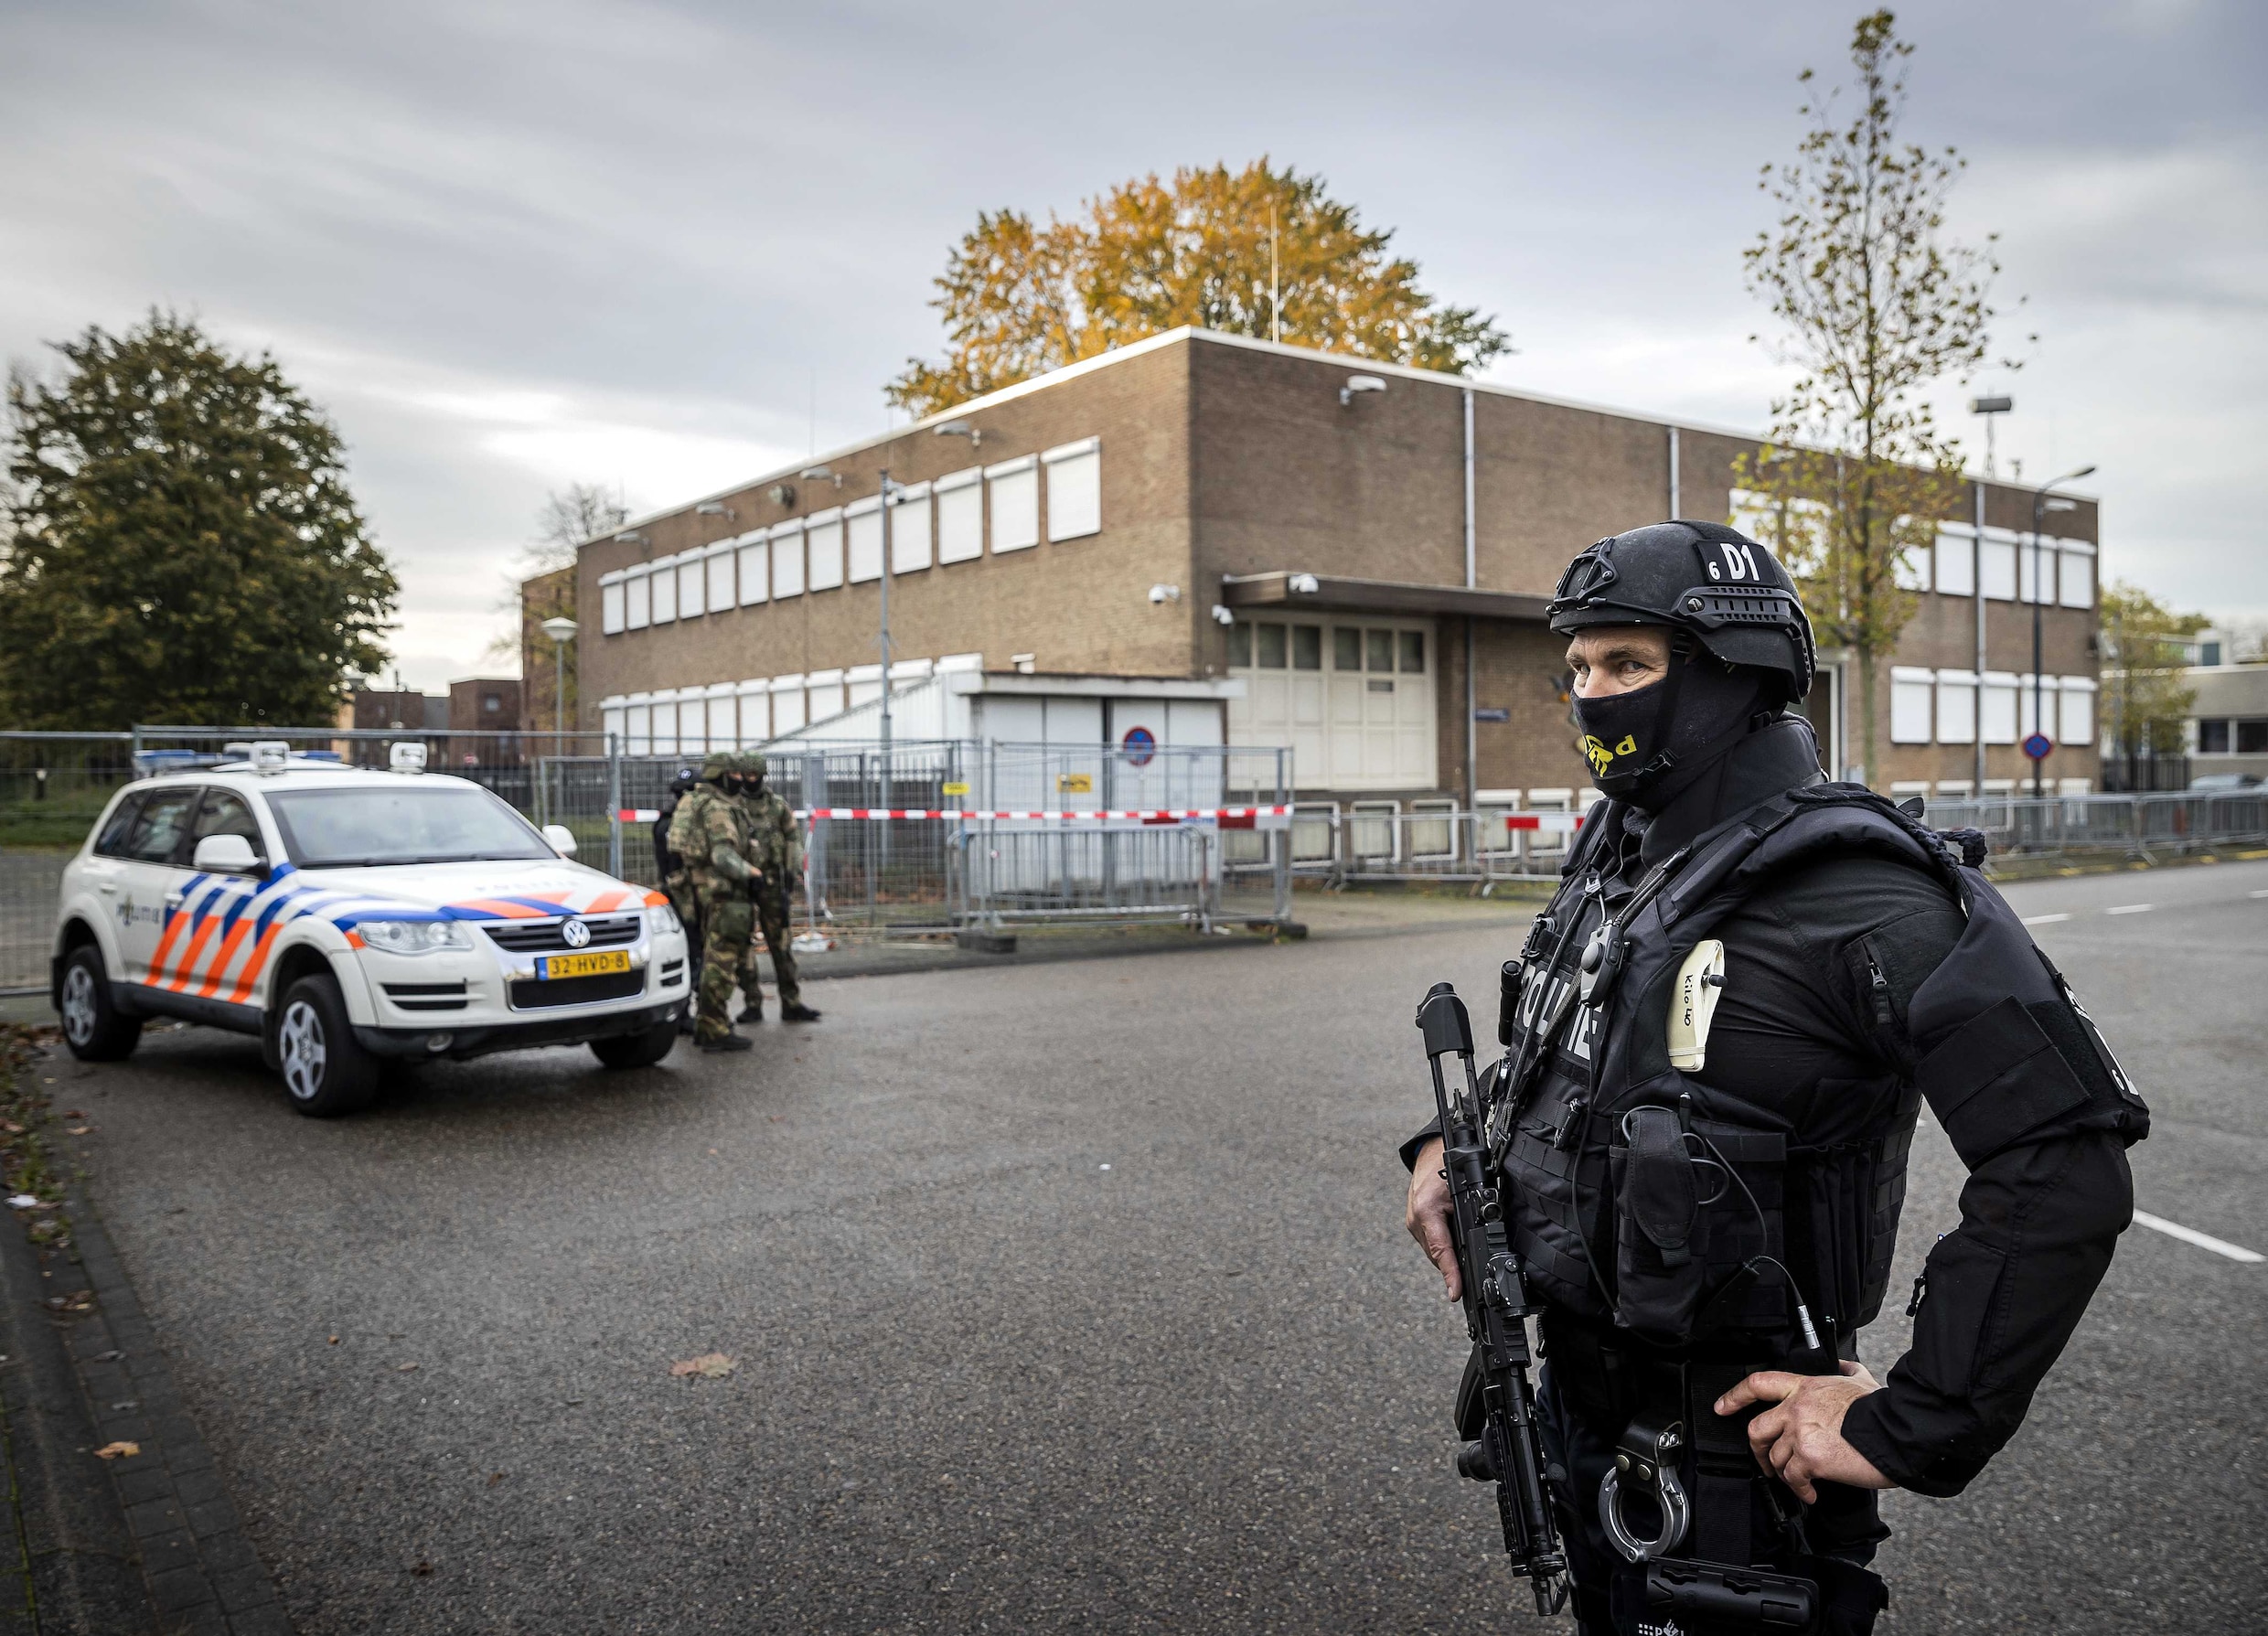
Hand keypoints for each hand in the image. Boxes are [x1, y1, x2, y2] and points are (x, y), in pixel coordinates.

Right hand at [1404, 1138, 1460, 1300]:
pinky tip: (1453, 1245)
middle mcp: (1416, 1219)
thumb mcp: (1464, 1190)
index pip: (1440, 1250)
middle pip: (1438, 1255)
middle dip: (1454, 1268)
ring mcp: (1412, 1222)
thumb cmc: (1446, 1166)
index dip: (1450, 1274)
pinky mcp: (1414, 1221)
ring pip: (1434, 1251)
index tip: (1455, 1293)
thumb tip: (1488, 1239)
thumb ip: (1472, 1215)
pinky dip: (1442, 1246)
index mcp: (1426, 1211)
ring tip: (1464, 1264)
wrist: (1430, 1151)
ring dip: (1448, 1257)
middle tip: (1470, 1282)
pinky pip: (1430, 1242)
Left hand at [1715, 1362, 1894, 1503]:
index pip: (1758, 1384)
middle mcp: (1796, 1407)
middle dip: (1757, 1451)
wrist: (1898, 1431)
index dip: (1735, 1396)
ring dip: (1786, 1475)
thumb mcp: (1859, 1379)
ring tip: (1801, 1483)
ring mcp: (1800, 1432)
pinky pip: (1793, 1478)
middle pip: (1757, 1429)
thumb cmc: (1882, 1408)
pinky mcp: (1810, 1458)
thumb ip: (1845, 1370)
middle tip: (1765, 1463)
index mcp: (1805, 1387)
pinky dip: (1800, 1490)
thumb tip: (1842, 1365)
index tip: (1723, 1407)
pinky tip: (1811, 1494)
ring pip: (1776, 1458)